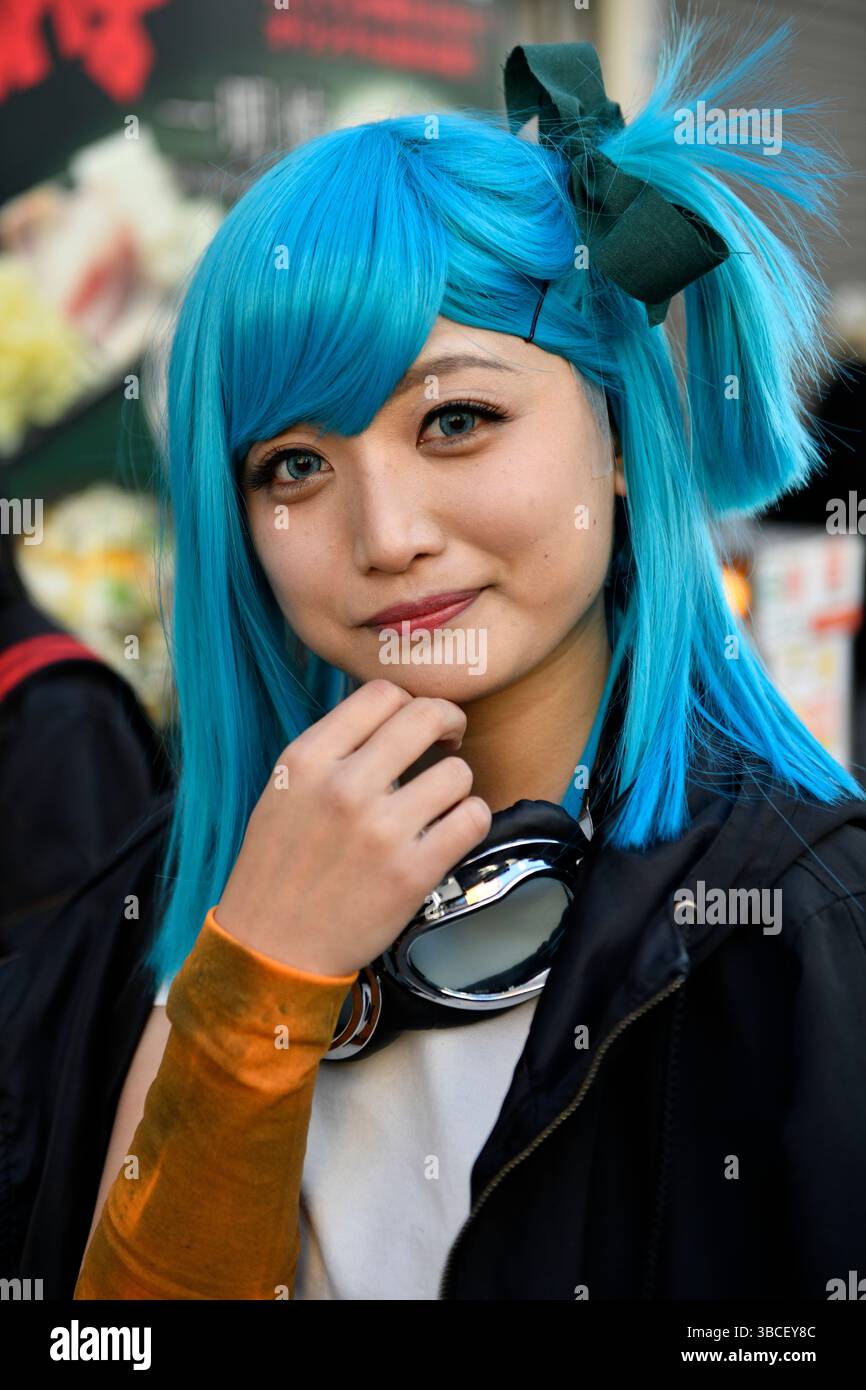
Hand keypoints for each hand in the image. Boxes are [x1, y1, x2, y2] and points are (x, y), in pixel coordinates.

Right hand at [215, 679, 491, 976]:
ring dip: (456, 785)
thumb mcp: (285, 791)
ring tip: (438, 804)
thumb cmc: (278, 868)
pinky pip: (473, 818)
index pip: (381, 693)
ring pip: (458, 772)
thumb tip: (395, 716)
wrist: (271, 949)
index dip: (411, 701)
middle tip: (450, 739)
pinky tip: (450, 832)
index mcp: (307, 759)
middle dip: (449, 721)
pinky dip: (470, 821)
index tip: (417, 722)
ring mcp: (381, 830)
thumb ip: (333, 751)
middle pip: (426, 716)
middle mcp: (345, 787)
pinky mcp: (413, 873)